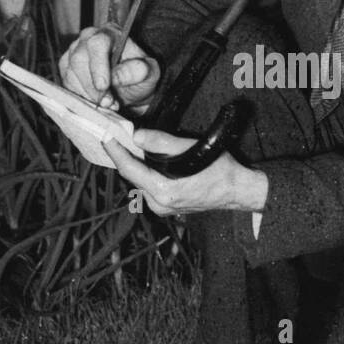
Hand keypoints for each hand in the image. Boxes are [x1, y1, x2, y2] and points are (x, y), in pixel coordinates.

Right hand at [58, 26, 160, 111]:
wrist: (131, 88)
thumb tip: (116, 77)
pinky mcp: (66, 69)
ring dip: (88, 94)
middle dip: (93, 86)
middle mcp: (88, 39)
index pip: (97, 44)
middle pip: (79, 59)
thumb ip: (138, 71)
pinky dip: (81, 97)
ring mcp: (74, 53)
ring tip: (106, 104)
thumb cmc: (140, 76)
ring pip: (70, 74)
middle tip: (108, 102)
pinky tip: (95, 102)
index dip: (98, 66)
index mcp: (110, 33)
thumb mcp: (149, 73)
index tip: (104, 86)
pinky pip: (66, 85)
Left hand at [102, 128, 268, 216]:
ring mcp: (163, 208)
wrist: (237, 191)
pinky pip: (149, 186)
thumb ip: (163, 142)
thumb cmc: (220, 170)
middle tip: (117, 135)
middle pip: (133, 176)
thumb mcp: (192, 149)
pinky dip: (146, 172)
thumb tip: (137, 136)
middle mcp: (159, 203)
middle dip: (125, 155)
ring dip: (136, 163)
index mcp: (163, 191)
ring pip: (140, 181)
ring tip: (132, 144)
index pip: (130, 170)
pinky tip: (148, 159)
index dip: (115, 152)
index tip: (106, 137)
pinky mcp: (167, 206)